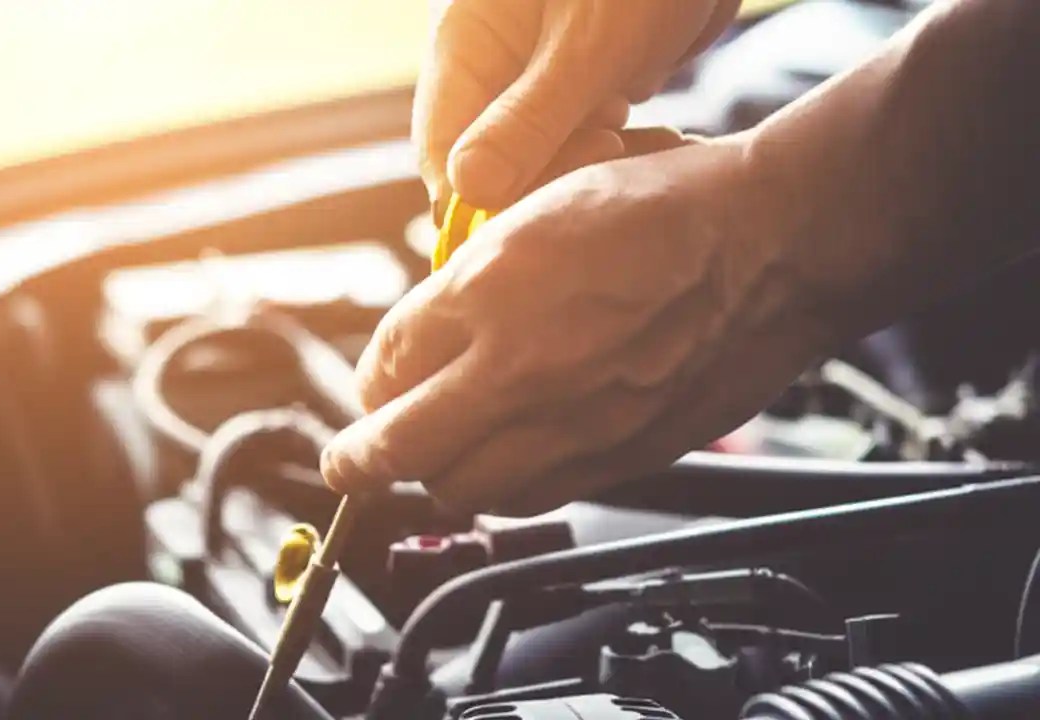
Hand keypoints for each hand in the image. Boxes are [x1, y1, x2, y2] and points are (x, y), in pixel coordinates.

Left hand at [322, 137, 832, 514]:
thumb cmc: (666, 211)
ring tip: (429, 464)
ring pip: (461, 492)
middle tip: (348, 465)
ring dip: (432, 479)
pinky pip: (532, 498)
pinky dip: (501, 490)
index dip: (368, 378)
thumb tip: (425, 336)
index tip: (372, 384)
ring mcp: (570, 421)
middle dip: (360, 461)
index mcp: (490, 290)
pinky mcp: (618, 456)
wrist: (769, 246)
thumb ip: (470, 281)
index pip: (385, 361)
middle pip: (400, 450)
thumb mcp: (539, 209)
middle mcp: (520, 366)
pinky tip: (502, 466)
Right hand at [414, 0, 741, 211]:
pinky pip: (585, 136)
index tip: (563, 190)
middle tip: (618, 148)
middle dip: (555, 173)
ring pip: (545, 156)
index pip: (444, 155)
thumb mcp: (590, 43)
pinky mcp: (582, 78)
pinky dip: (620, 147)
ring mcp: (535, 72)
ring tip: (651, 140)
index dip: (490, 195)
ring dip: (593, 164)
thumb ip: (530, 118)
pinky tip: (663, 135)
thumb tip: (467, 192)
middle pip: (494, 162)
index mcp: (463, 45)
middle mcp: (489, 64)